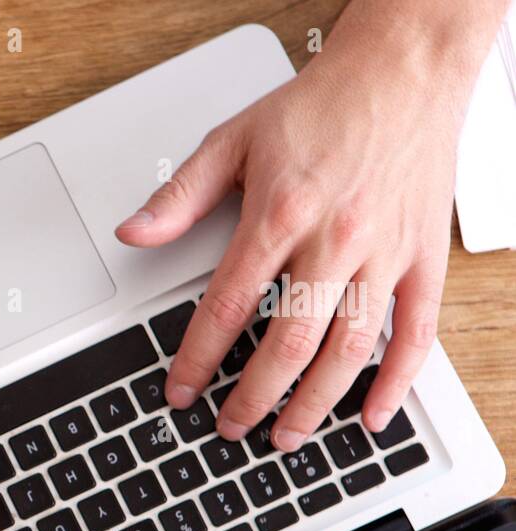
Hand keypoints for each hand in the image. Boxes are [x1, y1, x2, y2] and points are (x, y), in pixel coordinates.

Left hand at [115, 11, 479, 451]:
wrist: (404, 69)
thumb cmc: (321, 105)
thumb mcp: (233, 141)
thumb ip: (179, 196)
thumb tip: (132, 233)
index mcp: (280, 215)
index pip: (227, 307)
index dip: (198, 359)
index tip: (180, 392)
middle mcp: (335, 239)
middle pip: (288, 343)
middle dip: (253, 397)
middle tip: (230, 427)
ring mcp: (385, 253)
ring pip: (349, 349)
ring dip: (315, 403)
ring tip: (286, 436)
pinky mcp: (424, 257)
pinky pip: (415, 332)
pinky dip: (395, 382)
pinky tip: (371, 416)